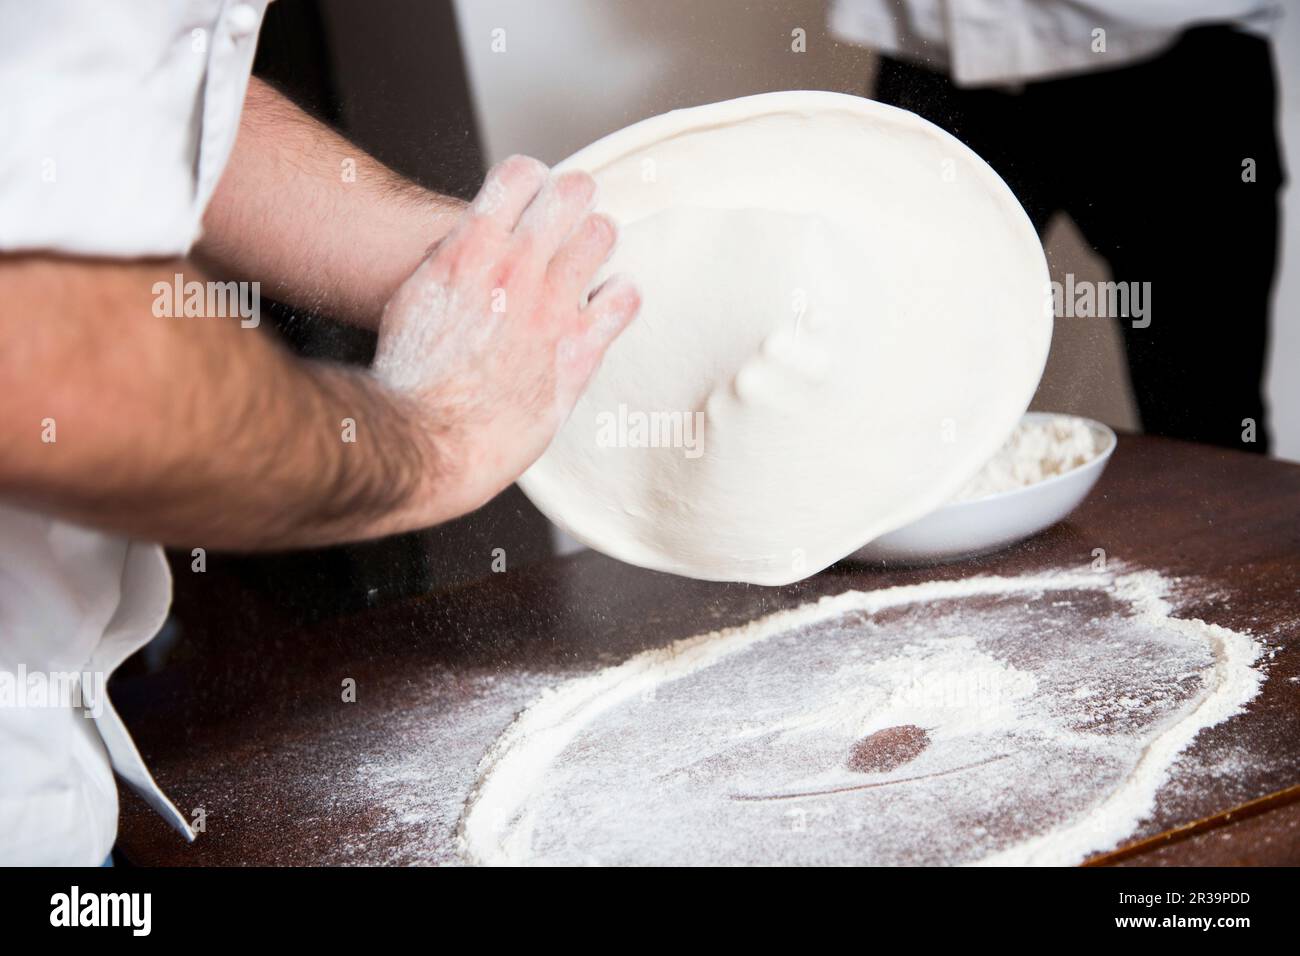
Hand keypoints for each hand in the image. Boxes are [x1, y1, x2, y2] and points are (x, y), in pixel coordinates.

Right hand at [372, 155, 639, 522]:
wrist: (428, 439)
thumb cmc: (412, 378)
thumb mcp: (414, 298)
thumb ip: (449, 263)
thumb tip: (466, 246)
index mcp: (471, 248)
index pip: (520, 174)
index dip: (533, 182)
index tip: (534, 198)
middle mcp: (517, 268)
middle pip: (571, 194)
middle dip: (574, 200)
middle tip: (572, 217)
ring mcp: (552, 307)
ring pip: (602, 236)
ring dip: (599, 241)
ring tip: (592, 257)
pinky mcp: (578, 351)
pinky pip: (624, 299)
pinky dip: (621, 294)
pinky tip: (612, 301)